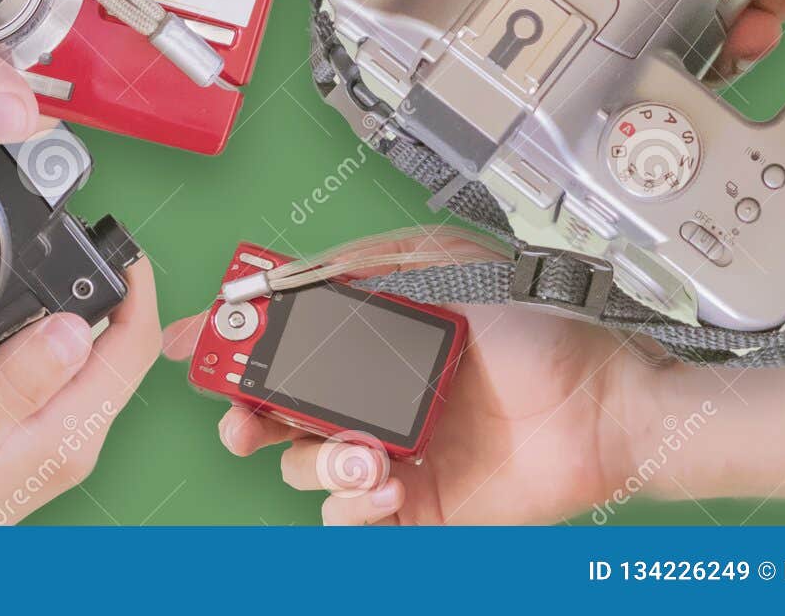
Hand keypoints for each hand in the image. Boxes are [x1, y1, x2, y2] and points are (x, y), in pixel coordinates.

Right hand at [0, 258, 159, 524]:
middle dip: (112, 291)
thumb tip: (74, 329)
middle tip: (81, 245)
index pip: (133, 350)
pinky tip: (22, 318)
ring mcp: (49, 444)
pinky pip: (56, 378)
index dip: (137, 288)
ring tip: (55, 268)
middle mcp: (68, 442)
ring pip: (88, 361)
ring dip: (80, 311)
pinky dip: (48, 338)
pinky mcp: (25, 441)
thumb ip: (11, 382)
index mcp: (63, 436)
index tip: (116, 245)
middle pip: (119, 352)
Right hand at [163, 233, 784, 524]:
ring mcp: (392, 450)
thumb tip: (285, 280)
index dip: (225, 340)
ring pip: (303, 467)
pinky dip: (350, 508)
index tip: (181, 344)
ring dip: (311, 461)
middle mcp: (374, 392)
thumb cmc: (537, 326)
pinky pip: (351, 520)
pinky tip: (383, 483)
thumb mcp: (436, 264)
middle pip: (273, 411)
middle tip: (246, 420)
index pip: (278, 336)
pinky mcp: (418, 505)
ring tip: (359, 452)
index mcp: (369, 332)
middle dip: (244, 417)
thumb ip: (356, 266)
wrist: (604, 401)